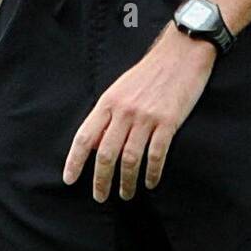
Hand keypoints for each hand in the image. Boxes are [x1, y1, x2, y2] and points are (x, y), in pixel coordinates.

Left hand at [62, 26, 217, 201]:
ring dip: (126, 182)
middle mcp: (124, 111)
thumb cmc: (149, 72)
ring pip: (130, 159)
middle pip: (106, 153)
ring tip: (126, 194)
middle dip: (101, 180)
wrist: (181, 53)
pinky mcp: (168, 121)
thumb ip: (106, 115)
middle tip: (100, 196)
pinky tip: (150, 182)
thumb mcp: (120, 89)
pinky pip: (156, 154)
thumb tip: (92, 145)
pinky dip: (151, 173)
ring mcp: (146, 117)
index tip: (69, 180)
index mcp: (108, 102)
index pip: (84, 137)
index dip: (75, 161)